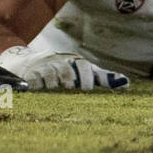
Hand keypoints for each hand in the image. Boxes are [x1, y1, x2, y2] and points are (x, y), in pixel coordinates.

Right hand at [0, 44, 127, 90]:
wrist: (25, 60)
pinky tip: (37, 91)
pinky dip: (36, 86)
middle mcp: (59, 62)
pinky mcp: (29, 74)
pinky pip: (34, 80)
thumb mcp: (81, 69)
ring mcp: (43, 67)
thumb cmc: (61, 68)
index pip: (84, 66)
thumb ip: (102, 76)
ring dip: (53, 84)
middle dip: (69, 79)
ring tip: (54, 90)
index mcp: (74, 61)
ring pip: (50, 76)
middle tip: (70, 88)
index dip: (87, 77)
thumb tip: (126, 83)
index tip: (87, 89)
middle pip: (67, 71)